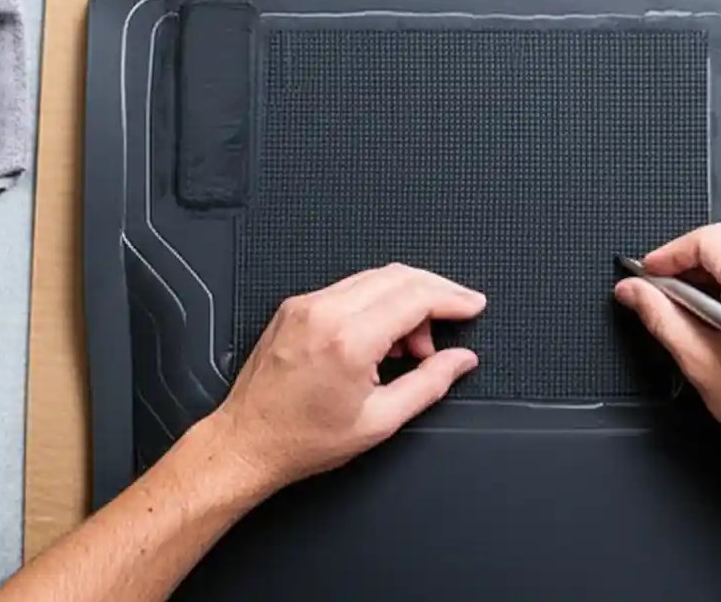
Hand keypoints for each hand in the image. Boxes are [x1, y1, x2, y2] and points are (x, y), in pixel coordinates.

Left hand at [212, 264, 486, 494]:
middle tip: (450, 325)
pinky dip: (377, 303)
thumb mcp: (380, 421)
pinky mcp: (295, 307)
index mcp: (348, 340)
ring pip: (375, 278)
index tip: (473, 305)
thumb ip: (429, 384)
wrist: (247, 443)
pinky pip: (349, 288)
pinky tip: (382, 338)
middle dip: (435, 294)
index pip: (416, 296)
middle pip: (399, 277)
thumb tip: (460, 360)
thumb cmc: (302, 439)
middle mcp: (324, 312)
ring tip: (411, 347)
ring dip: (406, 300)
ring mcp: (306, 305)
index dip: (453, 298)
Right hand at [614, 224, 720, 468]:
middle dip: (686, 258)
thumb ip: (660, 316)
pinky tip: (714, 310)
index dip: (668, 252)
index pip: (706, 239)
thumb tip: (633, 291)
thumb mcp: (699, 360)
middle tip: (659, 287)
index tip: (647, 274)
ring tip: (684, 303)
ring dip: (708, 269)